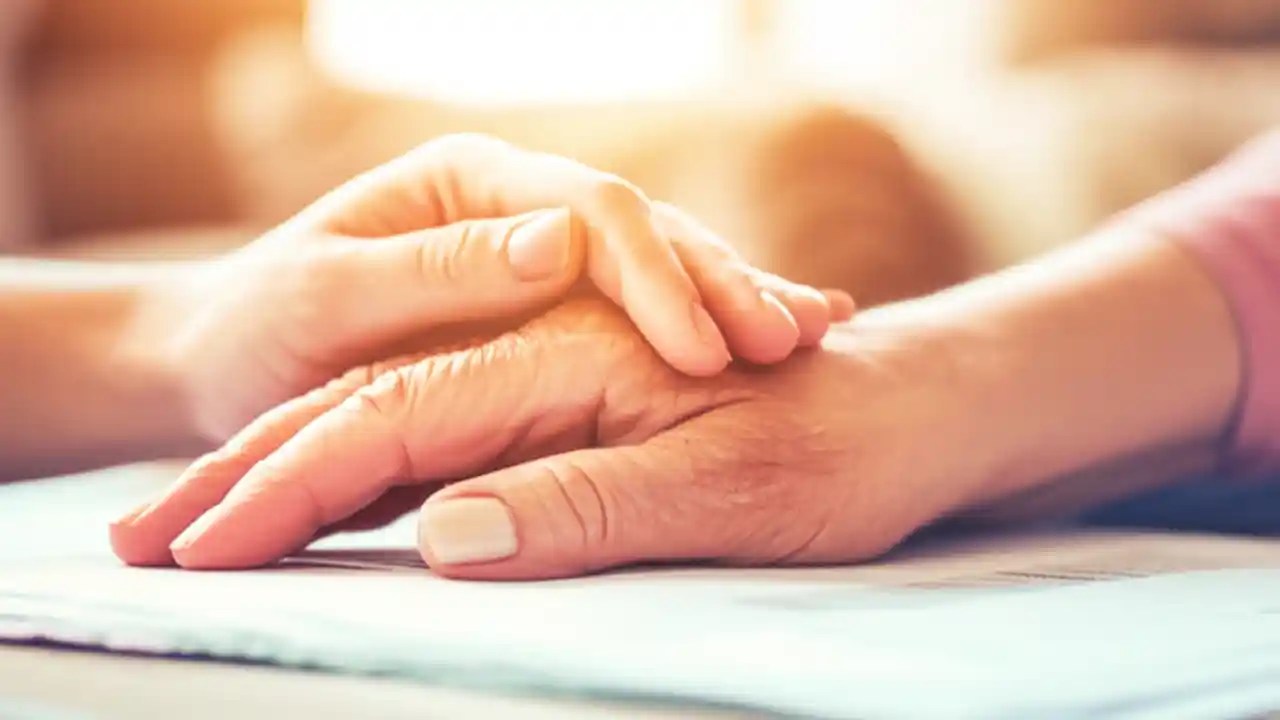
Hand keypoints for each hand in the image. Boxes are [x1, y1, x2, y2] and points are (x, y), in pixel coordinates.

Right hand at [112, 298, 992, 574]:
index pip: (393, 424)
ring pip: (394, 427)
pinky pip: (446, 444)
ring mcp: (554, 385)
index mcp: (566, 361)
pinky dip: (368, 482)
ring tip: (195, 526)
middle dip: (255, 477)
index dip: (290, 487)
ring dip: (292, 479)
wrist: (918, 410)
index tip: (199, 548)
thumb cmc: (842, 448)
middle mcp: (545, 358)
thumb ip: (588, 501)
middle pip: (367, 414)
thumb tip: (446, 537)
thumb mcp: (728, 489)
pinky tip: (324, 515)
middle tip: (142, 542)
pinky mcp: (568, 417)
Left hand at [140, 134, 853, 442]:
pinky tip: (794, 344)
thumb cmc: (261, 331)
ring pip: (663, 270)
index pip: (589, 209)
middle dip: (720, 285)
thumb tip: (560, 242)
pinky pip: (652, 315)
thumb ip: (435, 270)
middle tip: (796, 341)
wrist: (232, 363)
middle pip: (645, 233)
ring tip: (817, 339)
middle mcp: (520, 211)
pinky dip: (715, 331)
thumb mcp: (327, 301)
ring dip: (735, 304)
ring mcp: (545, 263)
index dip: (654, 272)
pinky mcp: (557, 316)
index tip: (707, 348)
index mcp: (469, 184)